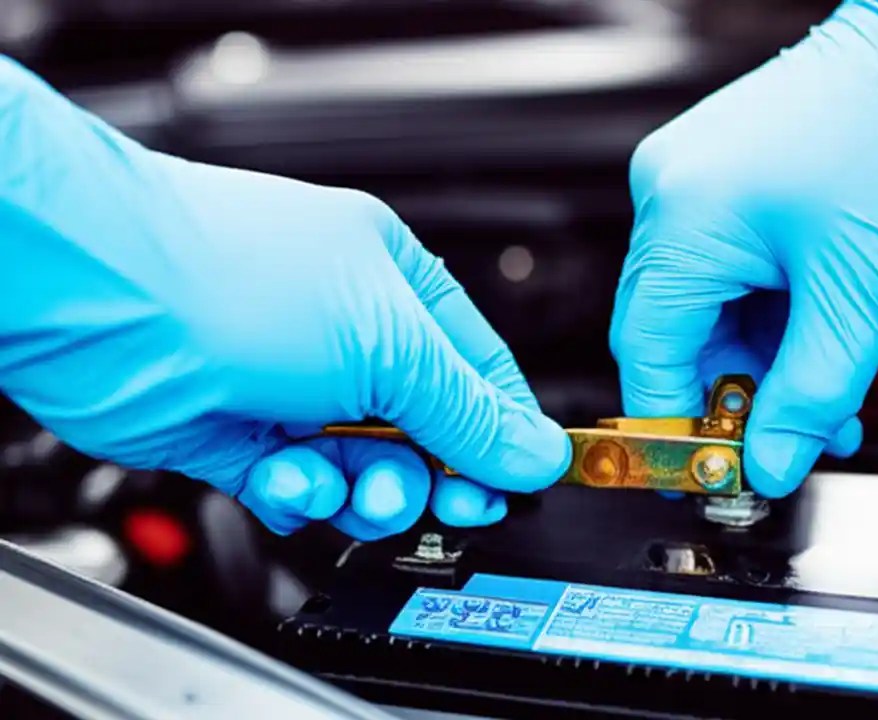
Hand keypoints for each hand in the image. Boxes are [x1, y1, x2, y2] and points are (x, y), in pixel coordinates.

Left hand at [0, 58, 569, 538]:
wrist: (97, 301)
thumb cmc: (230, 277)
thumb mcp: (388, 345)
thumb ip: (468, 412)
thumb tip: (533, 452)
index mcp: (393, 282)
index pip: (477, 370)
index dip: (501, 431)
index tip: (516, 482)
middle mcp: (344, 331)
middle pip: (422, 429)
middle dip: (430, 472)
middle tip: (439, 501)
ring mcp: (289, 383)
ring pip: (361, 468)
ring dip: (363, 489)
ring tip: (350, 486)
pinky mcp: (239, 434)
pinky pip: (300, 487)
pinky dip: (300, 494)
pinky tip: (286, 477)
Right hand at [611, 1, 877, 496]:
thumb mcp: (863, 294)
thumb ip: (811, 396)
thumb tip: (770, 464)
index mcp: (685, 216)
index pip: (649, 353)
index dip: (676, 429)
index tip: (706, 477)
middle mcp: (671, 191)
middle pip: (674, 334)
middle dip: (736, 397)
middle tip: (786, 442)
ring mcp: (694, 180)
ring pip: (707, 310)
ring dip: (762, 362)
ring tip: (827, 394)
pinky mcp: (723, 179)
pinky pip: (727, 272)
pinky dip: (769, 317)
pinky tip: (817, 341)